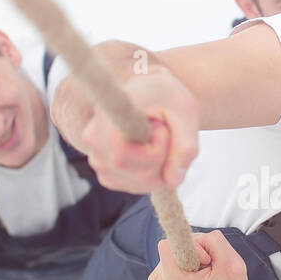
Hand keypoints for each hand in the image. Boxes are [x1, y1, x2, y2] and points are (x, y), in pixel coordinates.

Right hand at [79, 67, 198, 193]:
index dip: (153, 151)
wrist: (154, 94)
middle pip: (137, 173)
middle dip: (162, 159)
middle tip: (163, 132)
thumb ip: (185, 146)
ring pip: (138, 182)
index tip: (160, 127)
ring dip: (158, 169)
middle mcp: (94, 140)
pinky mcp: (105, 172)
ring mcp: (96, 158)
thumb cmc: (169, 98)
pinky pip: (136, 185)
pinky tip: (151, 153)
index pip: (122, 156)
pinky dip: (151, 175)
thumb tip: (173, 180)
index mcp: (107, 116)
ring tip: (156, 140)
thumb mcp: (186, 114)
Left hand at [146, 230, 251, 279]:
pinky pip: (168, 262)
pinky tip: (195, 279)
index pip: (167, 245)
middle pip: (170, 248)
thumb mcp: (233, 264)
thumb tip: (195, 235)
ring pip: (170, 253)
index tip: (206, 261)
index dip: (192, 246)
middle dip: (192, 253)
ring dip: (189, 260)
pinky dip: (183, 266)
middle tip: (208, 272)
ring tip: (203, 278)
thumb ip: (214, 240)